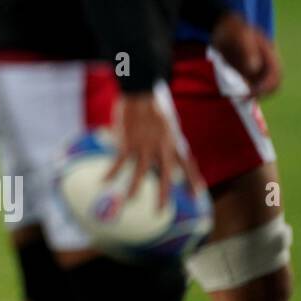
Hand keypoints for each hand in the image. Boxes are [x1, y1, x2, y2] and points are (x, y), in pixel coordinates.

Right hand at [105, 92, 202, 209]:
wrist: (141, 91)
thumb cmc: (153, 102)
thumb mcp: (168, 121)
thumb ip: (166, 137)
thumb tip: (161, 148)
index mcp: (174, 141)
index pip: (187, 164)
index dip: (192, 180)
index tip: (196, 195)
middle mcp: (161, 146)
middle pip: (166, 175)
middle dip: (164, 194)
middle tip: (160, 210)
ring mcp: (144, 145)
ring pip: (141, 172)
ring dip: (134, 188)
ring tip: (129, 201)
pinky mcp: (127, 142)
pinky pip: (119, 161)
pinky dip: (112, 171)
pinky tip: (104, 180)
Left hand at [211, 13, 280, 96]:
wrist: (224, 25)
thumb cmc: (231, 29)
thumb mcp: (237, 36)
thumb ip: (246, 50)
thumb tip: (253, 68)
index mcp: (269, 53)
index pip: (275, 75)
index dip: (265, 86)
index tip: (249, 93)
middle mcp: (268, 61)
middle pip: (274, 83)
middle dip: (262, 93)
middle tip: (244, 99)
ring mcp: (260, 65)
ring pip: (266, 85)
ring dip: (257, 94)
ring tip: (240, 100)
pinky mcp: (250, 69)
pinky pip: (256, 84)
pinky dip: (251, 91)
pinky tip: (239, 96)